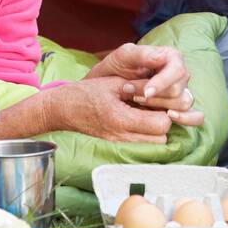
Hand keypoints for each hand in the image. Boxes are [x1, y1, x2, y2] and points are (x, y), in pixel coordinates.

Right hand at [43, 76, 201, 143]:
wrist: (62, 109)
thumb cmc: (86, 92)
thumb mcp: (114, 82)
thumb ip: (140, 86)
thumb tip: (164, 85)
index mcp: (121, 119)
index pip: (161, 124)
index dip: (165, 110)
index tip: (159, 98)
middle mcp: (122, 136)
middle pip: (162, 138)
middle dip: (164, 121)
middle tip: (156, 105)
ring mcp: (119, 143)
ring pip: (154, 143)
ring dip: (156, 128)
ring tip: (148, 111)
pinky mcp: (117, 144)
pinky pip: (142, 143)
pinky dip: (147, 133)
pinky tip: (140, 117)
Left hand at [87, 42, 202, 119]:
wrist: (105, 87)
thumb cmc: (115, 68)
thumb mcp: (123, 56)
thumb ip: (141, 54)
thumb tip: (161, 58)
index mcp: (171, 57)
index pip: (177, 70)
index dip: (162, 83)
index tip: (146, 93)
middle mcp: (180, 74)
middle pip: (180, 89)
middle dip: (155, 96)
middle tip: (132, 95)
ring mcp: (181, 92)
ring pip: (185, 103)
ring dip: (162, 106)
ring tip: (139, 103)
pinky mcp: (179, 109)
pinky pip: (196, 116)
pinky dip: (187, 119)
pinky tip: (169, 117)